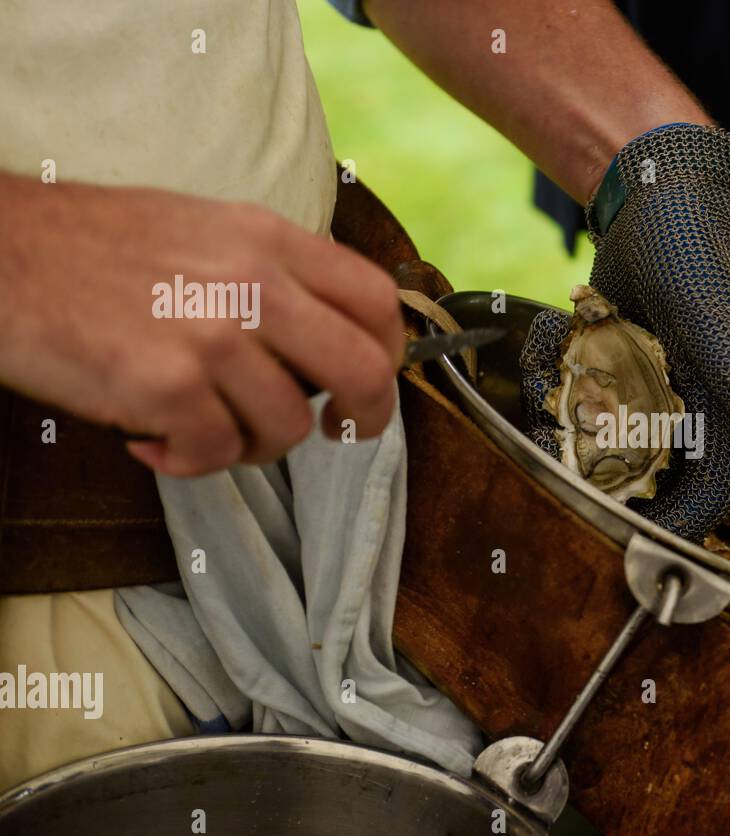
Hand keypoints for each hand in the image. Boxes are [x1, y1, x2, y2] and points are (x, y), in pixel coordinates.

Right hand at [0, 174, 404, 476]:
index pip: (376, 299)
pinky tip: (153, 442)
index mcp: (268, 239)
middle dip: (362, 417)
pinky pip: (218, 454)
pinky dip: (188, 462)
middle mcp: (253, 283)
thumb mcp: (202, 229)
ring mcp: (212, 335)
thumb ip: (272, 273)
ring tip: (201, 426)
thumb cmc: (91, 248)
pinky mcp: (166, 385)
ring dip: (250, 444)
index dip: (388, 352)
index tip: (367, 382)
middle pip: (364, 370)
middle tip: (332, 431)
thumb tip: (326, 337)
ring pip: (288, 427)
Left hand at [585, 124, 729, 538]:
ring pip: (604, 434)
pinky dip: (554, 370)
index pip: (711, 491)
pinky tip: (550, 335)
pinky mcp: (613, 362)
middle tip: (555, 447)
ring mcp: (648, 385)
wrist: (655, 181)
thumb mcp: (711, 308)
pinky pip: (577, 390)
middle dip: (596, 466)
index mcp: (727, 406)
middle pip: (645, 470)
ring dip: (564, 414)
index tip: (626, 534)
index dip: (676, 523)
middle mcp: (690, 405)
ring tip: (547, 369)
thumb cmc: (692, 238)